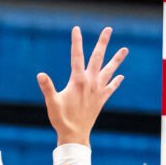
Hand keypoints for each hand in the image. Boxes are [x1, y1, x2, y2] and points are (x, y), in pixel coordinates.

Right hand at [36, 25, 126, 145]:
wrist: (75, 135)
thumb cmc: (61, 119)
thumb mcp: (51, 102)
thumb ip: (47, 87)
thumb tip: (40, 74)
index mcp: (78, 81)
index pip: (76, 56)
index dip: (76, 42)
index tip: (76, 29)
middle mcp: (90, 83)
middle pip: (98, 58)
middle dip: (102, 43)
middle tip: (109, 29)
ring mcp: (98, 91)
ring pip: (109, 71)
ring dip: (117, 60)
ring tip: (125, 49)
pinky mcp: (101, 100)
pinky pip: (111, 88)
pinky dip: (116, 82)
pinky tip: (121, 76)